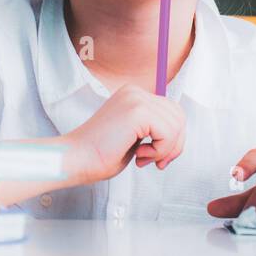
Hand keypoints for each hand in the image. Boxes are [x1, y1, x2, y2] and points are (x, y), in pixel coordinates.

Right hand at [65, 84, 186, 184]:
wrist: (76, 159)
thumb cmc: (100, 155)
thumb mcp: (134, 137)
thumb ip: (153, 129)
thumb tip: (179, 134)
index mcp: (134, 95)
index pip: (172, 111)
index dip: (173, 138)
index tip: (159, 158)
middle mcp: (136, 92)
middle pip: (179, 116)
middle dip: (174, 144)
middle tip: (157, 162)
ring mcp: (136, 99)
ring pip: (176, 125)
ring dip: (164, 149)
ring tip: (143, 158)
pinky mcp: (137, 111)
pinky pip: (168, 132)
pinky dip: (160, 150)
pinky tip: (139, 156)